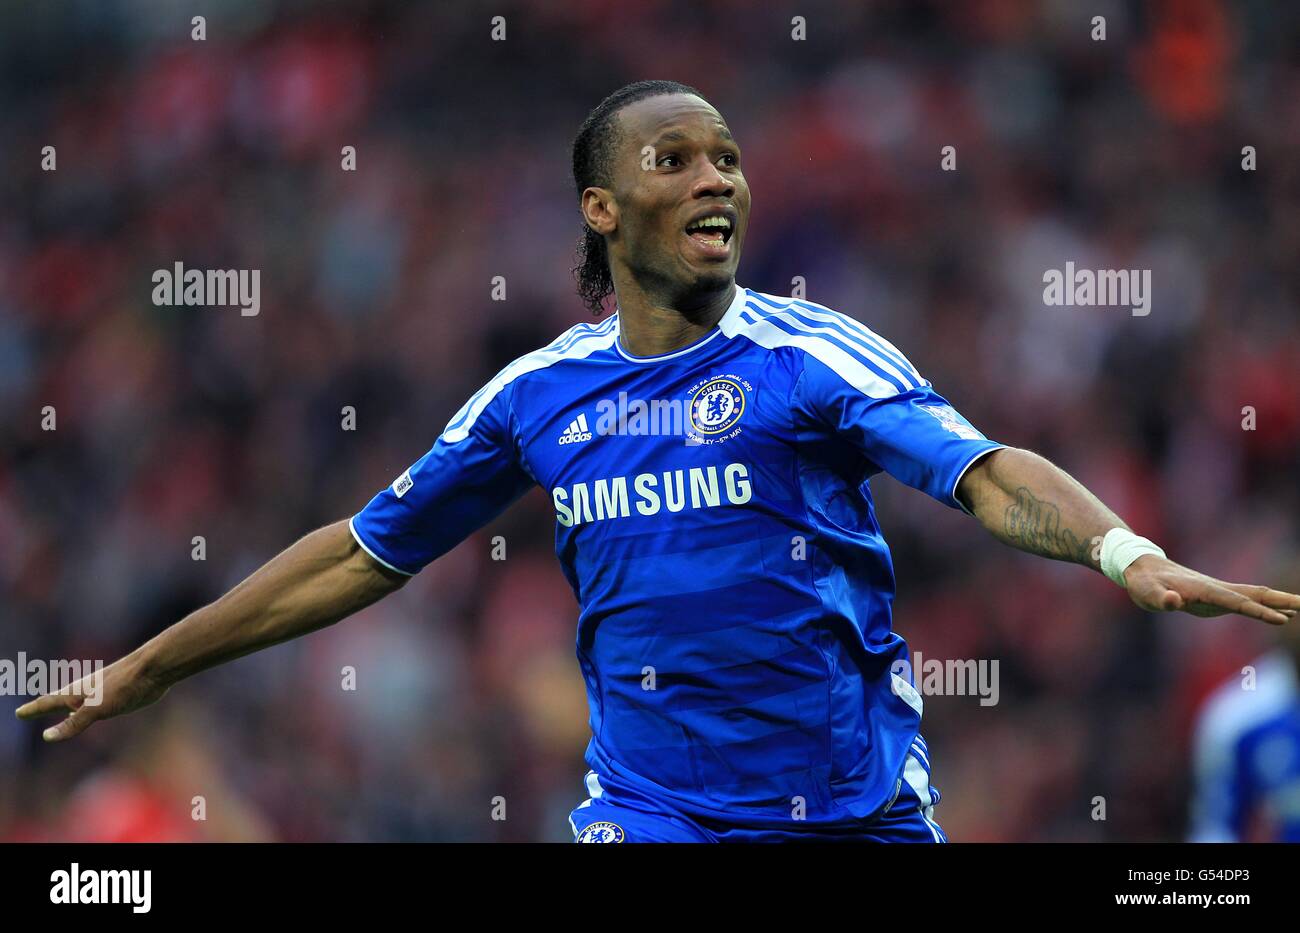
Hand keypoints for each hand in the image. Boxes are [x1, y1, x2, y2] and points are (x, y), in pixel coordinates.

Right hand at [14, 651, 169, 741]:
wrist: (154, 669)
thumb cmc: (123, 685)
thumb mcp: (95, 708)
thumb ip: (73, 723)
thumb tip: (47, 737)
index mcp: (76, 692)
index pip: (48, 703)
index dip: (33, 709)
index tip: (18, 713)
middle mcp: (86, 692)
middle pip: (60, 702)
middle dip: (45, 707)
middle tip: (29, 711)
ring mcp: (102, 693)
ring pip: (79, 703)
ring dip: (67, 709)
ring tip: (60, 713)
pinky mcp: (118, 697)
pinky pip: (95, 706)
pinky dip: (86, 710)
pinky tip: (92, 712)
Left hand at [1123, 554, 1299, 624]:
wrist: (1142, 569)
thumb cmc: (1143, 582)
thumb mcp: (1146, 592)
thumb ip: (1160, 598)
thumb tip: (1173, 602)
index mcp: (1204, 589)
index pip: (1237, 601)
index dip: (1259, 611)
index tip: (1283, 620)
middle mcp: (1216, 588)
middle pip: (1255, 594)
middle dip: (1282, 601)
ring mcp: (1218, 593)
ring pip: (1254, 596)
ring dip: (1278, 603)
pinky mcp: (1215, 599)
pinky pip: (1246, 603)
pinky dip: (1265, 607)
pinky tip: (1279, 615)